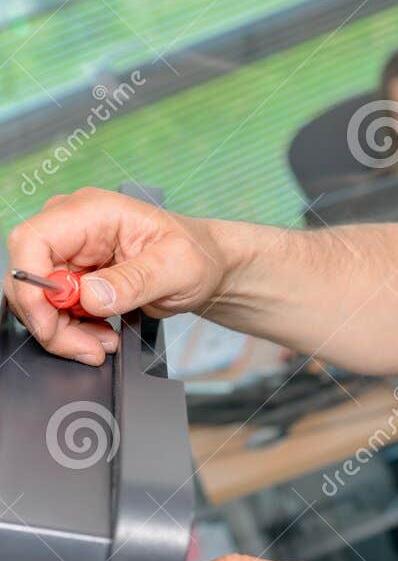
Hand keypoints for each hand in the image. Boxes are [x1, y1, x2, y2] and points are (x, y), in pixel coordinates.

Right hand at [6, 187, 227, 363]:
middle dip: (50, 321)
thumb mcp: (176, 268)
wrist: (205, 267)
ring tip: (105, 343)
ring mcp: (70, 254)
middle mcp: (72, 229)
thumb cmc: (196, 254)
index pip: (32, 241)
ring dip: (64, 332)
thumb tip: (89, 296)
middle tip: (88, 348)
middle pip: (28, 278)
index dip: (32, 286)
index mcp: (91, 212)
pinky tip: (102, 336)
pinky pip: (55, 311)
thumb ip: (133, 281)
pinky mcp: (73, 279)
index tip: (53, 322)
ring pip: (38, 301)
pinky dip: (73, 332)